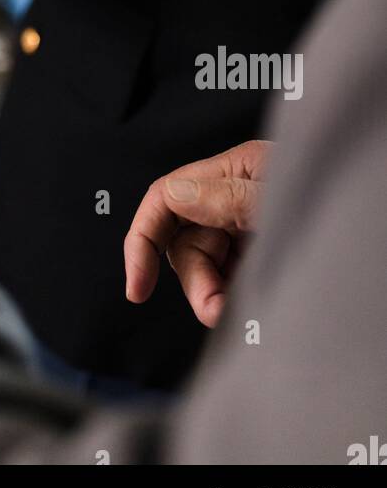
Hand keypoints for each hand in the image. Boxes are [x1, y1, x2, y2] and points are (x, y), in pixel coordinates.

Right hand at [123, 139, 271, 327]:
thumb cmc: (349, 217)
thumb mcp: (283, 201)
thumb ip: (229, 197)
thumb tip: (172, 194)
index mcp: (238, 171)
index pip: (168, 196)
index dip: (144, 240)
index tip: (138, 288)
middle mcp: (240, 197)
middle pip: (185, 240)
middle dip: (195, 279)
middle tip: (217, 311)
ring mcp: (254, 228)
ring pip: (208, 265)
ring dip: (216, 295)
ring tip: (242, 317)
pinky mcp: (270, 256)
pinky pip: (234, 280)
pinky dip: (235, 299)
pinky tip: (254, 313)